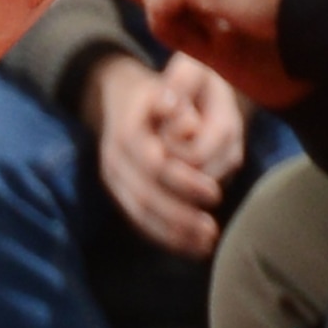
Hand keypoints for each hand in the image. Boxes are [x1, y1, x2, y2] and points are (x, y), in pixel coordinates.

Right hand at [79, 51, 240, 258]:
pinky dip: (163, 236)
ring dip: (172, 232)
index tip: (214, 193)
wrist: (118, 94)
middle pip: (143, 194)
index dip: (182, 181)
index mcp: (127, 129)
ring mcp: (114, 176)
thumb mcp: (172, 80)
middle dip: (179, 215)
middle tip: (211, 229)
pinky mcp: (119, 191)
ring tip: (204, 244)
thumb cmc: (158, 89)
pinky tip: (190, 248)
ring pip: (139, 211)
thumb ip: (178, 96)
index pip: (152, 164)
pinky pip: (137, 218)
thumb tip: (184, 120)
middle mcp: (114, 157)